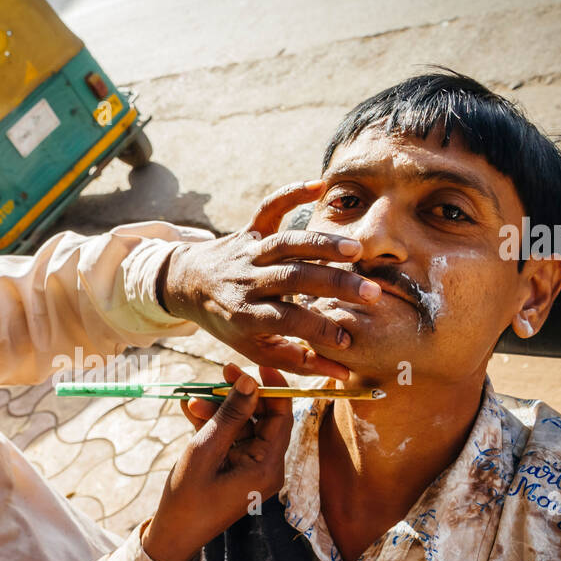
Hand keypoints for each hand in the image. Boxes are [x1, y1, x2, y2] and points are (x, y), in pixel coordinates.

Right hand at [141, 365, 290, 560]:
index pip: (282, 417)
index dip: (273, 388)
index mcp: (267, 466)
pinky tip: (189, 409)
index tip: (257, 364)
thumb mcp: (206, 450)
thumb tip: (249, 381)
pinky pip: (230, 439)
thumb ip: (230, 415)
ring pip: (243, 426)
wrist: (172, 535)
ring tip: (191, 398)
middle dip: (240, 395)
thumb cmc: (188, 498)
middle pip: (263, 418)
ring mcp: (250, 468)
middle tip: (220, 373)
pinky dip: (213, 424)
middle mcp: (266, 466)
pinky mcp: (235, 469)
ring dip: (219, 409)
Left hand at [160, 180, 381, 379]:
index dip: (317, 331)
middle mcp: (246, 281)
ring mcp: (248, 252)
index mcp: (245, 316)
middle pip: (292, 279)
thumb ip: (298, 362)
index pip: (286, 322)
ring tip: (356, 251)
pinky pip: (269, 208)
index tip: (347, 339)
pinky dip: (291, 193)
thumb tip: (343, 375)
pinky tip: (319, 185)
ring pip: (286, 244)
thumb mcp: (255, 349)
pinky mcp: (248, 230)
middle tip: (371, 293)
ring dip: (322, 245)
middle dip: (333, 285)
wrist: (189, 286)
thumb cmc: (230, 323)